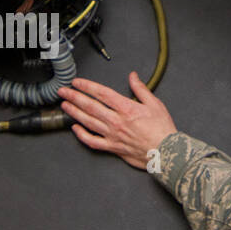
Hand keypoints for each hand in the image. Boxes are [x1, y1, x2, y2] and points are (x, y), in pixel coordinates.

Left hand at [56, 73, 177, 169]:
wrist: (167, 152)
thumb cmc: (162, 130)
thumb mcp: (155, 104)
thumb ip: (141, 89)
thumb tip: (133, 76)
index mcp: (126, 108)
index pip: (102, 93)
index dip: (87, 86)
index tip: (77, 82)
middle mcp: (117, 121)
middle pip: (90, 106)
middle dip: (74, 97)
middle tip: (63, 91)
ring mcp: (113, 135)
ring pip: (88, 122)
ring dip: (74, 112)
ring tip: (65, 105)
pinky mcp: (113, 148)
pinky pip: (93, 142)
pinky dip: (82, 135)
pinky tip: (75, 129)